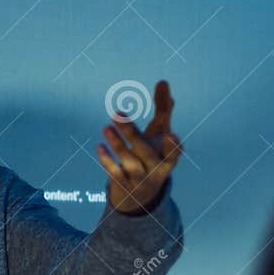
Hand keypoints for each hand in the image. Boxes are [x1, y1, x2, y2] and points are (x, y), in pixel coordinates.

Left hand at [97, 80, 181, 215]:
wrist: (143, 193)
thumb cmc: (154, 153)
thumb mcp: (160, 133)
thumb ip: (163, 108)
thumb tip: (163, 81)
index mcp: (168, 157)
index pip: (174, 153)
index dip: (173, 147)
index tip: (171, 135)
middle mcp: (156, 170)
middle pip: (145, 153)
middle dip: (131, 134)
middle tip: (116, 113)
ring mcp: (140, 180)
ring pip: (130, 164)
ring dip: (117, 146)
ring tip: (106, 127)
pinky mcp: (124, 186)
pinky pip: (116, 175)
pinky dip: (108, 162)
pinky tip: (100, 147)